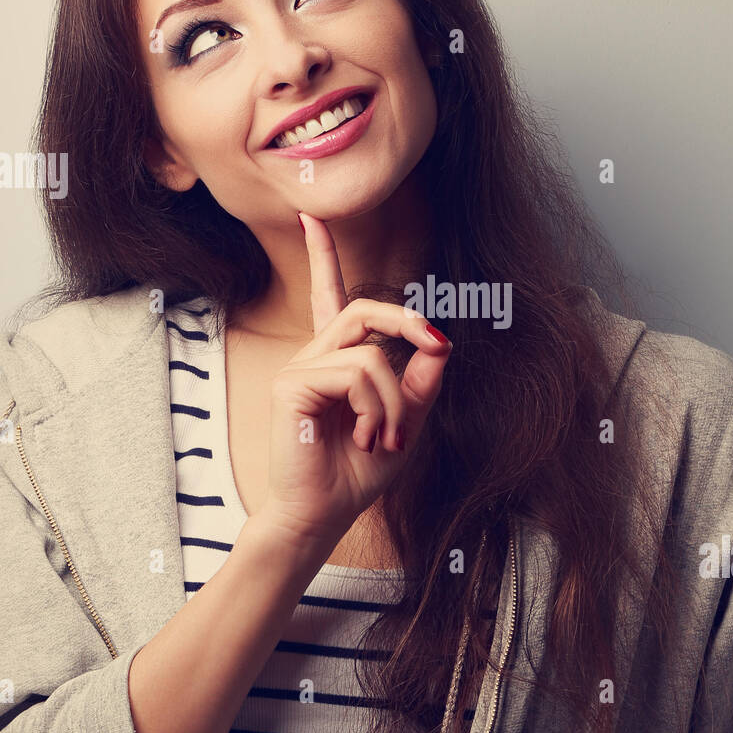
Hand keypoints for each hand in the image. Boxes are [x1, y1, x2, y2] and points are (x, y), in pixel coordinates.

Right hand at [252, 211, 451, 556]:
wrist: (322, 515)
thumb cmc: (356, 473)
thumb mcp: (405, 423)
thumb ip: (421, 383)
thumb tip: (440, 344)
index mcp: (336, 362)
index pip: (329, 298)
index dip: (323, 257)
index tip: (310, 217)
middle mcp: (314, 357)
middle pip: (363, 310)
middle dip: (407, 322)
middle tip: (436, 345)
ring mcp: (299, 368)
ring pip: (370, 353)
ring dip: (394, 399)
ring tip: (384, 437)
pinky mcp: (292, 384)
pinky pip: (356, 374)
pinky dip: (375, 407)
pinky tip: (362, 436)